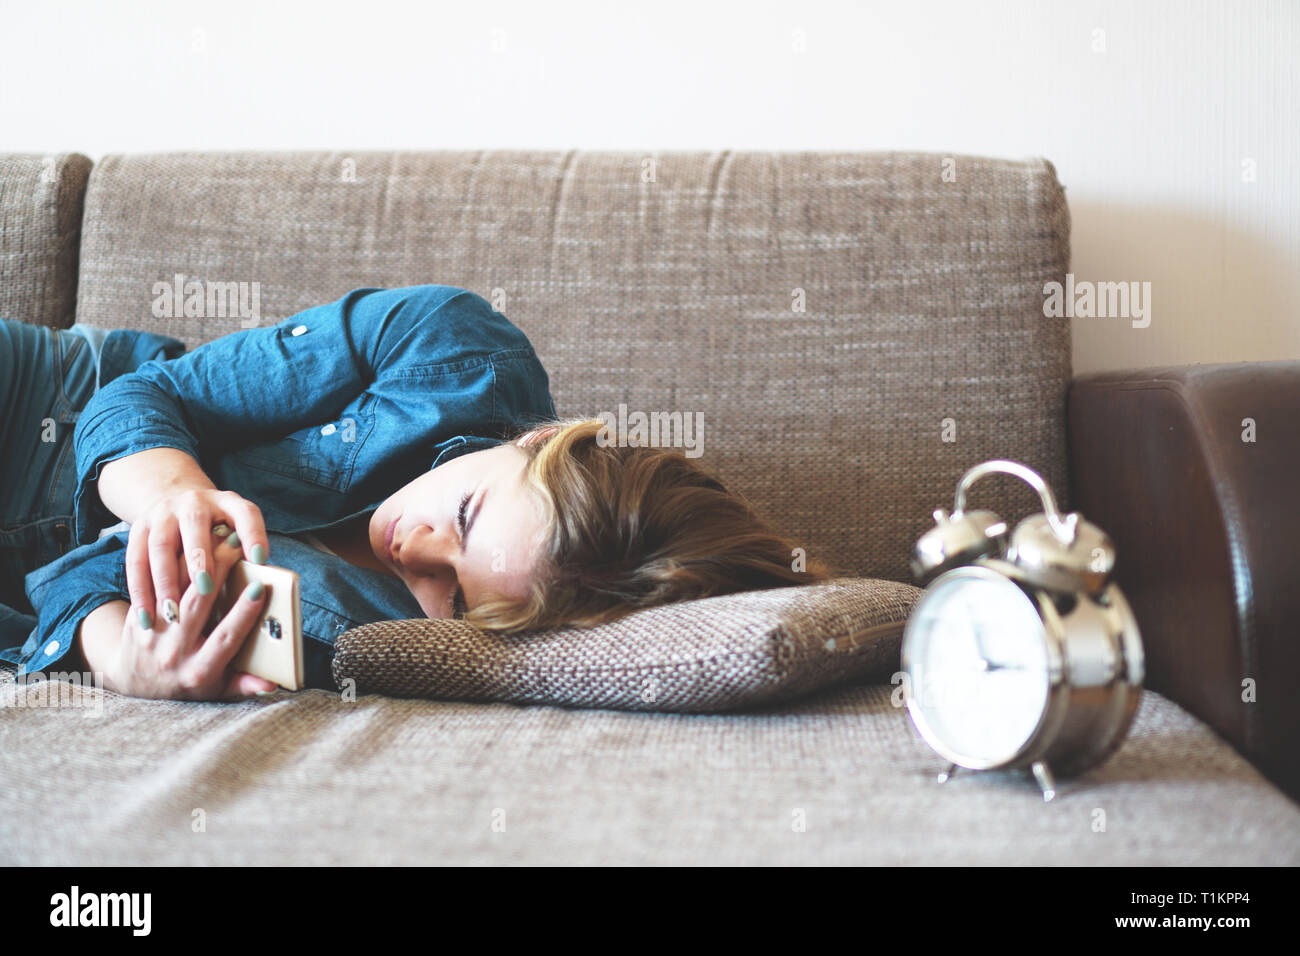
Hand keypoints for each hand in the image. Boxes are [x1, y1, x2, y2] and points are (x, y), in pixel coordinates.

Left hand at [82, 531, 277, 699]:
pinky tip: (190, 543)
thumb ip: (244, 685)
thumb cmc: (187, 683)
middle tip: (237, 545)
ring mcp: (151, 636)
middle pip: (197, 606)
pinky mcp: (136, 619)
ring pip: (174, 590)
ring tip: (215, 537)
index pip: (226, 638)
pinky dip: (174, 564)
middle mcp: (173, 654)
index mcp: (199, 672)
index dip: (244, 613)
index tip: (260, 588)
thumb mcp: (216, 690)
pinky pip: (156, 586)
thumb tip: (271, 685)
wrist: (133, 682)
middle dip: (218, 572)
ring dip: (195, 561)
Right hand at [125, 487, 268, 630]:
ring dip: (165, 580)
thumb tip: (261, 584)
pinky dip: (140, 589)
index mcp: (228, 502)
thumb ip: (246, 549)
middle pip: (195, 524)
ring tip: (172, 612)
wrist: (176, 502)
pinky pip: (136, 560)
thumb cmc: (217, 529)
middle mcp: (194, 502)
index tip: (260, 559)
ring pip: (161, 545)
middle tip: (205, 588)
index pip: (245, 513)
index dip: (253, 534)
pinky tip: (146, 615)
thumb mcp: (236, 529)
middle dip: (199, 557)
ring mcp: (163, 512)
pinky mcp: (138, 528)